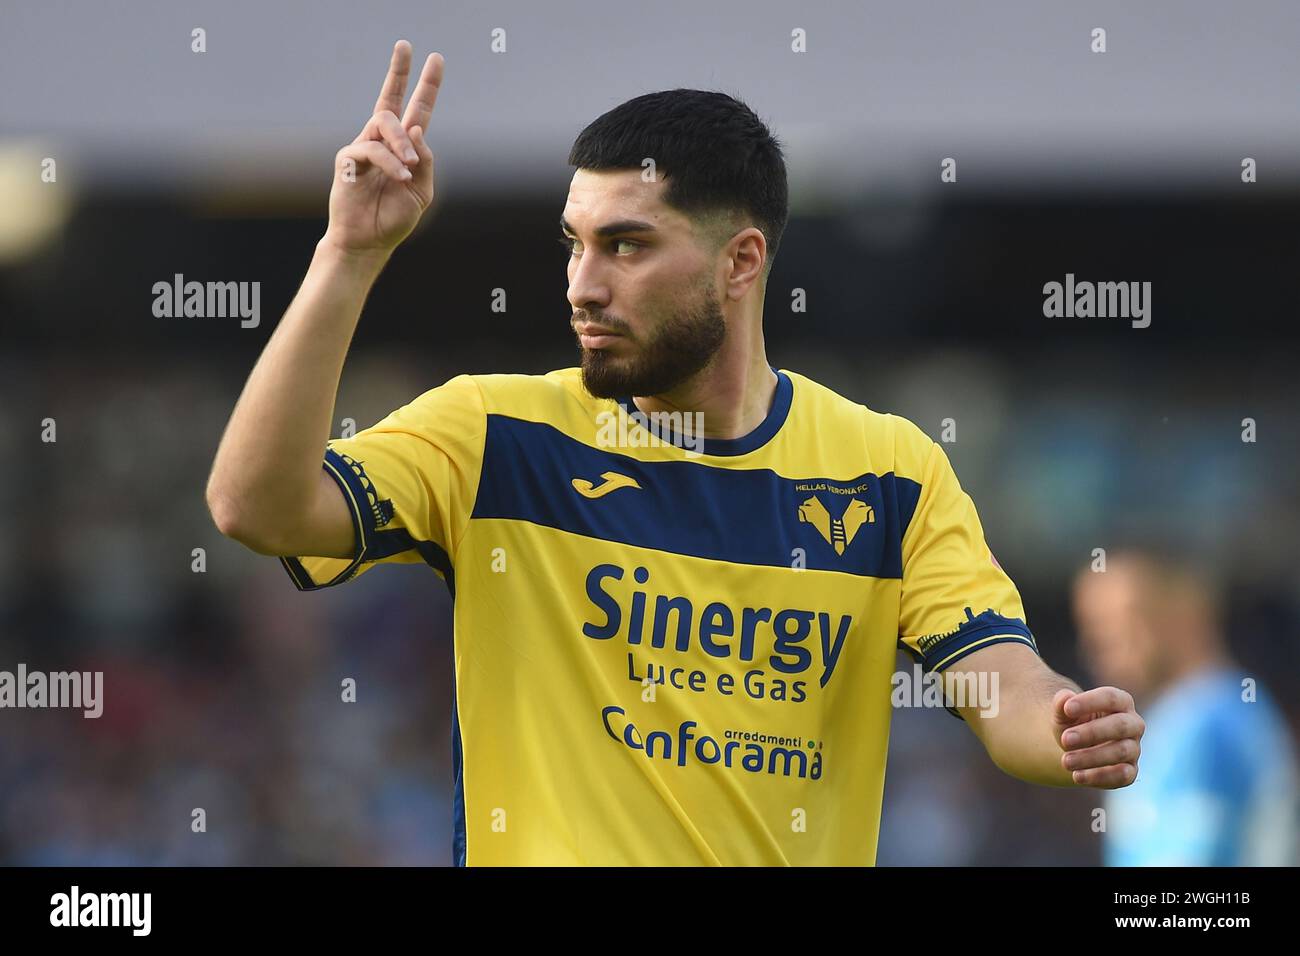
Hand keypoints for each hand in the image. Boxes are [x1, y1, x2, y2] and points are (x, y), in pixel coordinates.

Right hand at [324, 40, 442, 256]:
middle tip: (406, 45)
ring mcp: (363, 147)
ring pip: (384, 123)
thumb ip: (425, 161)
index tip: (434, 58)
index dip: (425, 85)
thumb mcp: (422, 190)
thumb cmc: (393, 218)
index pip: (415, 110)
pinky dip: (390, 162)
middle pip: (390, 98)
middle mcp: (382, 142)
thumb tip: (418, 128)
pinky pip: (372, 149)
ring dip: (402, 142)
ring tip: (410, 165)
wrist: (368, 241)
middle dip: (399, 70)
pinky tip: (400, 176)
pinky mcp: (348, 159)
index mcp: (404, 148)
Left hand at [1052, 686, 1144, 787]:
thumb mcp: (1063, 712)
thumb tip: (1064, 698)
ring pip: (1121, 751)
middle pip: (1120, 725)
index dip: (1090, 702)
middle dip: (1092, 733)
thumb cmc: (1073, 723)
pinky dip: (1100, 777)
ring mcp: (1134, 748)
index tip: (1067, 709)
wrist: (1076, 747)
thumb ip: (1062, 703)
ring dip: (1091, 757)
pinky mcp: (1130, 771)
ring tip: (1065, 761)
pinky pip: (1123, 776)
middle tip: (1064, 739)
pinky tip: (1077, 776)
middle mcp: (1133, 724)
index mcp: (1120, 702)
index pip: (1111, 697)